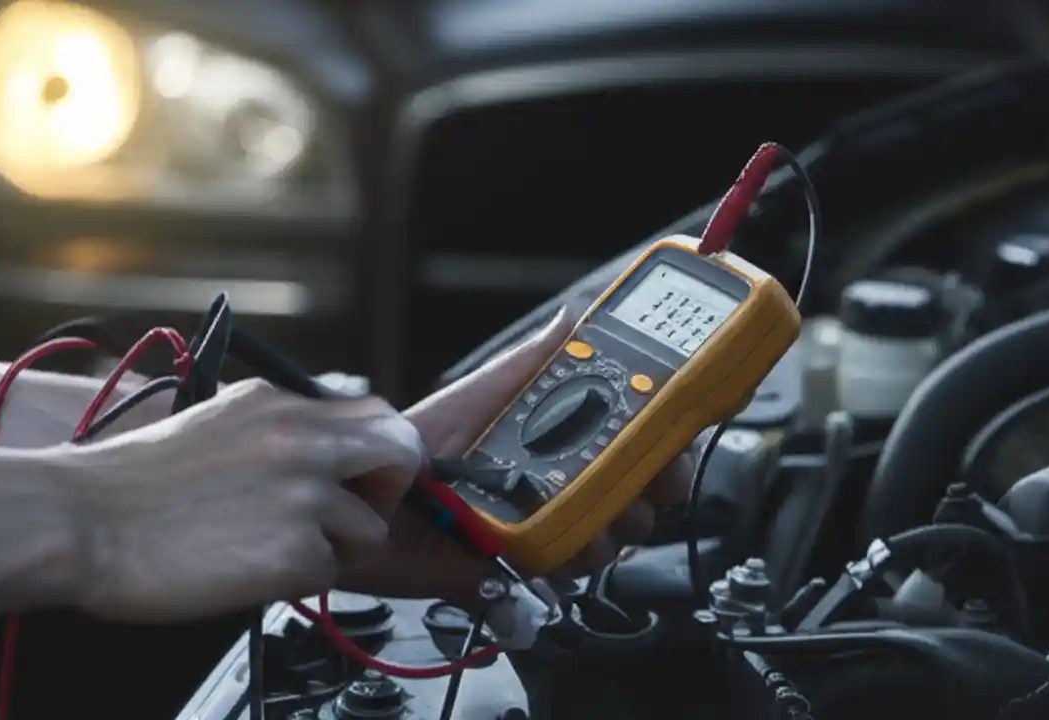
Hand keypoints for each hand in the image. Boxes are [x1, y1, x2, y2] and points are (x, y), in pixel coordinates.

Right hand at [63, 378, 421, 621]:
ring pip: (370, 527)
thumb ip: (276, 429)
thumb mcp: (217, 422)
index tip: (370, 473)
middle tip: (351, 512)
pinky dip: (297, 579)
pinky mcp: (296, 552)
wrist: (80, 521)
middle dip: (388, 488)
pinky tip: (249, 568)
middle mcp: (304, 442)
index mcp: (281, 405)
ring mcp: (305, 497)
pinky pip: (329, 573)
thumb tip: (321, 446)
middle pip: (403, 454)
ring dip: (334, 544)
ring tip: (273, 547)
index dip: (382, 448)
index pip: (377, 413)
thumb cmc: (132, 482)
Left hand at [337, 308, 692, 605]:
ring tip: (599, 514)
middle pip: (636, 488)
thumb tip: (570, 319)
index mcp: (557, 434)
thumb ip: (528, 361)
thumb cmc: (420, 438)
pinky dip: (580, 558)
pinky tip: (567, 543)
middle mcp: (561, 479)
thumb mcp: (480, 391)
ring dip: (620, 525)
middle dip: (655, 487)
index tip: (676, 436)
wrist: (372, 498)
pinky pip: (573, 567)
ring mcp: (547, 521)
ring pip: (615, 531)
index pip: (630, 435)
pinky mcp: (527, 561)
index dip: (662, 439)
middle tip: (654, 482)